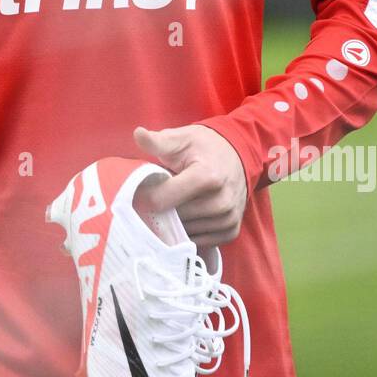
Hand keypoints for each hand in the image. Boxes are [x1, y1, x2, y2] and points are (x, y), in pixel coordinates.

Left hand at [133, 123, 247, 248]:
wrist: (238, 154)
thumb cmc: (204, 146)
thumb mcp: (181, 138)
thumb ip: (157, 141)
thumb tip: (137, 134)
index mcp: (207, 176)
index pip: (163, 199)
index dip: (146, 195)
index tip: (142, 189)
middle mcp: (221, 201)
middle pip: (173, 218)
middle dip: (160, 210)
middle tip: (157, 196)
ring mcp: (227, 218)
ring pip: (184, 233)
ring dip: (174, 222)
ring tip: (174, 203)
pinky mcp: (231, 231)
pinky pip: (199, 242)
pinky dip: (188, 233)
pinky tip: (186, 216)